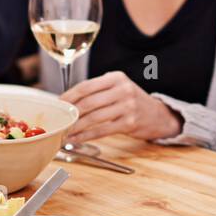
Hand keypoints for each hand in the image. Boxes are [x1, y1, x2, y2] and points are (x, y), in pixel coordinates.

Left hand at [60, 71, 181, 142]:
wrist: (157, 114)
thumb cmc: (131, 100)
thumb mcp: (118, 87)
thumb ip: (97, 90)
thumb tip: (68, 100)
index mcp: (116, 78)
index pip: (87, 86)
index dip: (69, 96)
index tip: (58, 104)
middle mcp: (123, 90)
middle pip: (89, 102)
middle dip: (71, 113)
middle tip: (59, 120)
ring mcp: (127, 107)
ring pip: (94, 118)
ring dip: (76, 126)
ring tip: (65, 131)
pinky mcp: (129, 123)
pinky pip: (102, 130)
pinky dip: (86, 136)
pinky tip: (77, 138)